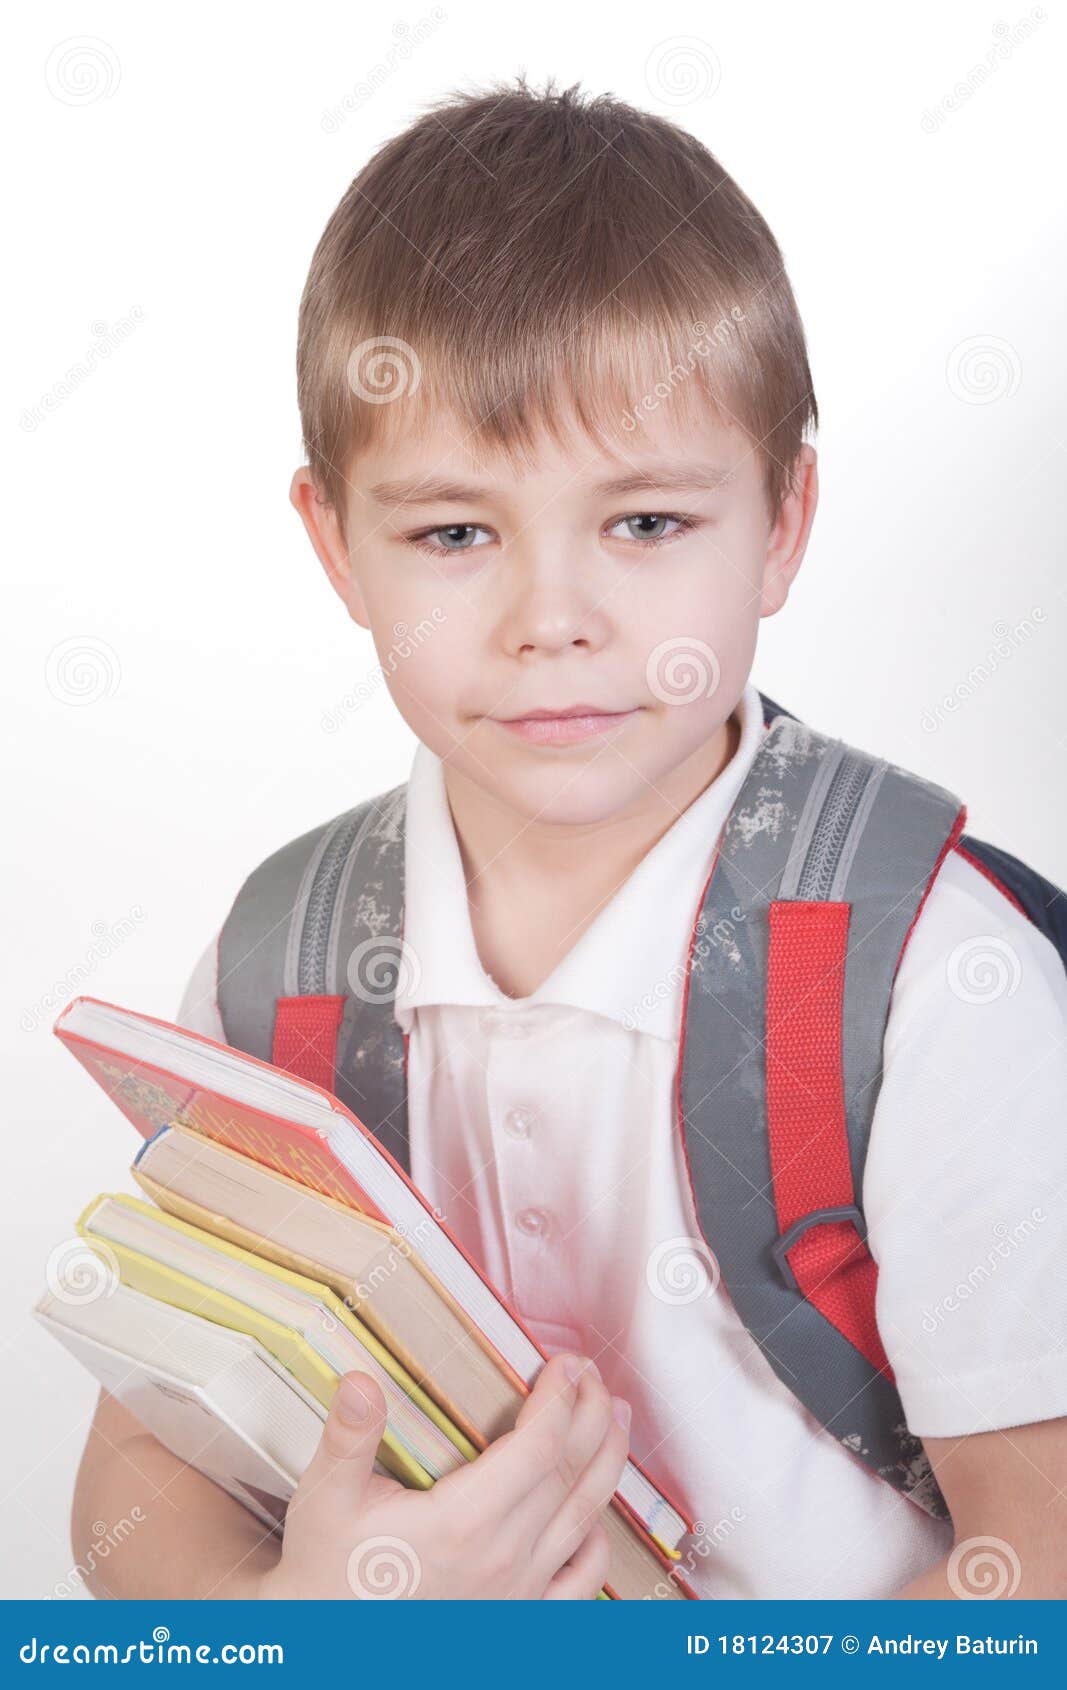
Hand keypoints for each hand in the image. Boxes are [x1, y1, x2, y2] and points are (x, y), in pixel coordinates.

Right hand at [256, 1351, 631, 1598]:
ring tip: (617, 1416)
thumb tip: (360, 1381)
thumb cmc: (328, 1571)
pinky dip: (599, 1539)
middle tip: (593, 1373)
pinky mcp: (522, 1621)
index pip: (538, 1448)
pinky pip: (581, 1581)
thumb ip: (348, 1438)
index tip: (566, 1362)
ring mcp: (519, 1594)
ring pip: (585, 1518)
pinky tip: (596, 1511)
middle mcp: (504, 1559)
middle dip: (591, 1414)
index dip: (560, 1399)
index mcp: (463, 1524)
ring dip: (607, 1461)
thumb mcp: (326, 1500)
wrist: (329, 1649)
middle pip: (570, 1473)